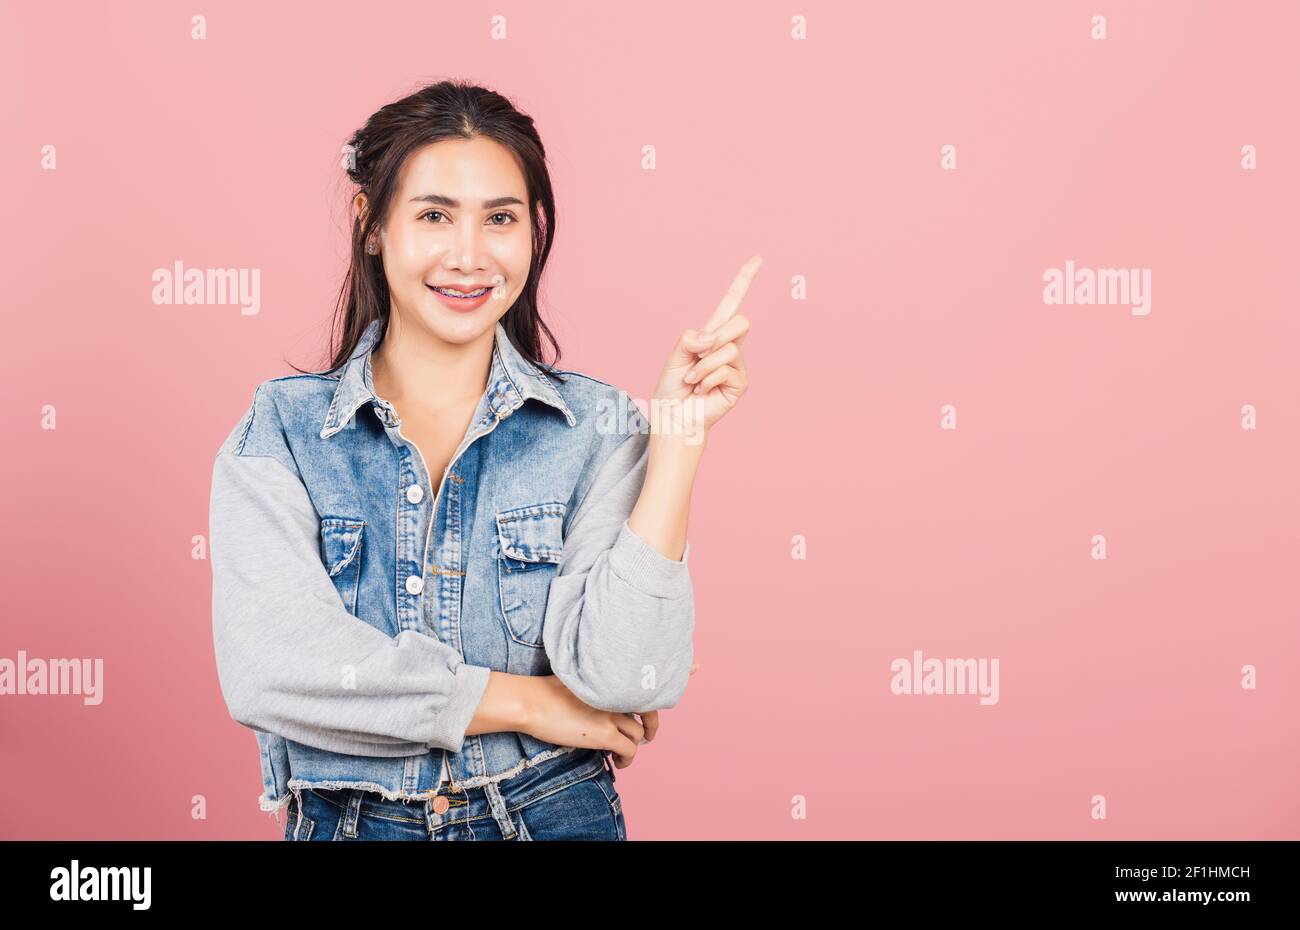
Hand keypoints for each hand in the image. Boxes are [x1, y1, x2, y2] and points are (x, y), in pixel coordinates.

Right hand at [522, 676, 646, 767]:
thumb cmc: (544, 691)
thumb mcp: (576, 682)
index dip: (647, 706)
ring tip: (623, 753)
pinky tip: (618, 762)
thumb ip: (594, 689)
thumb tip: (599, 702)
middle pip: (647, 713)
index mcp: (609, 682)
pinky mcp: (605, 735)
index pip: (641, 691)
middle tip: (647, 736)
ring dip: (634, 745)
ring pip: (639, 734)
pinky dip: (627, 759)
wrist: (531, 702)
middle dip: (650, 727)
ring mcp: (612, 716)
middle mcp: (615, 697)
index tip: (645, 715)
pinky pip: (629, 750)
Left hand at [650, 255, 760, 438]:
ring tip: (694, 380)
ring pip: (728, 348)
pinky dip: (708, 379)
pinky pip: (726, 369)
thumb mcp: (674, 355)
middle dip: (718, 336)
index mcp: (711, 334)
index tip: (758, 259)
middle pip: (741, 322)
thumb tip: (712, 338)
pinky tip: (703, 390)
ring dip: (703, 366)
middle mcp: (728, 346)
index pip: (731, 303)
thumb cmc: (672, 388)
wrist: (675, 416)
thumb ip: (690, 339)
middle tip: (698, 356)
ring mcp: (736, 365)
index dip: (744, 281)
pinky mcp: (740, 383)